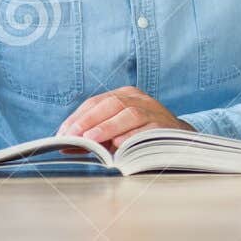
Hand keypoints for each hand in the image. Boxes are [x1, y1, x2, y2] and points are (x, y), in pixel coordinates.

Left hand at [57, 86, 189, 148]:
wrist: (178, 141)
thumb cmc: (140, 137)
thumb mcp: (114, 133)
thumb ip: (92, 138)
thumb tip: (64, 144)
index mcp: (125, 95)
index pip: (96, 102)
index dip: (78, 117)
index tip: (63, 132)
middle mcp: (140, 99)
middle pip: (111, 104)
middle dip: (89, 120)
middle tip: (73, 136)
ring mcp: (155, 111)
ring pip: (129, 114)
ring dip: (107, 127)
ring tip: (91, 140)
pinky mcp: (165, 126)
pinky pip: (148, 129)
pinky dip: (131, 137)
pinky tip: (118, 145)